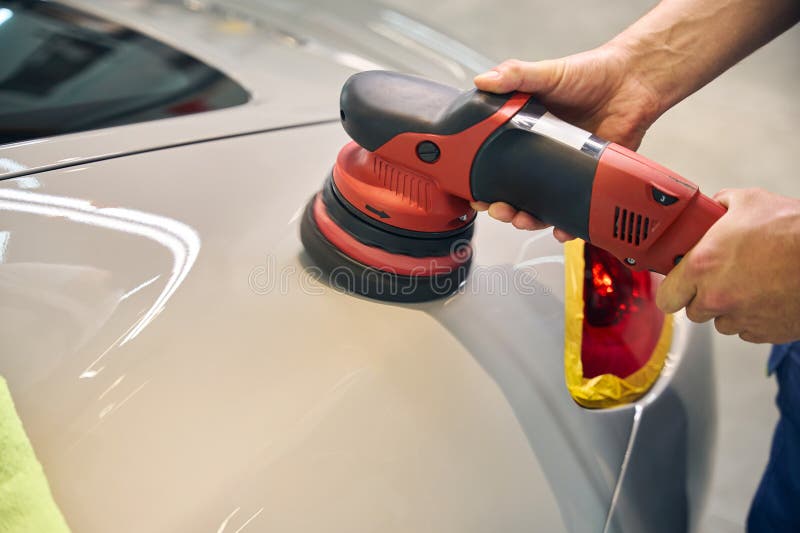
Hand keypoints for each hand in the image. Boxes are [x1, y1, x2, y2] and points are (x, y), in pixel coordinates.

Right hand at [471, 44, 664, 239]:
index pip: (496, 164)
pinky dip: (568, 224)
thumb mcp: (547, 72)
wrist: (634, 81)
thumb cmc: (592, 73)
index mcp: (524, 133)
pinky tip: (561, 229)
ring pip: (541, 205)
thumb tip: (483, 80)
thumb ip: (515, 74)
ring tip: (523, 220)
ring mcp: (565, 169)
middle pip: (515, 192)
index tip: (474, 192)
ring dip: (529, 220)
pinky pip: (575, 208)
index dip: (483, 181)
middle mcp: (542, 155)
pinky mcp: (589, 178)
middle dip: (503, 208)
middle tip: (499, 209)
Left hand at [656, 188, 799, 343]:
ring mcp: (742, 318)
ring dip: (729, 308)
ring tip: (750, 284)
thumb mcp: (749, 202)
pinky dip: (755, 318)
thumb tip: (714, 208)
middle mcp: (716, 298)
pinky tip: (767, 296)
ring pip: (723, 322)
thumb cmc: (793, 231)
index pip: (666, 297)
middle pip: (693, 311)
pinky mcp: (767, 332)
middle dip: (703, 296)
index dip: (672, 290)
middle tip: (720, 278)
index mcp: (701, 267)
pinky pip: (750, 331)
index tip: (679, 284)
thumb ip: (720, 207)